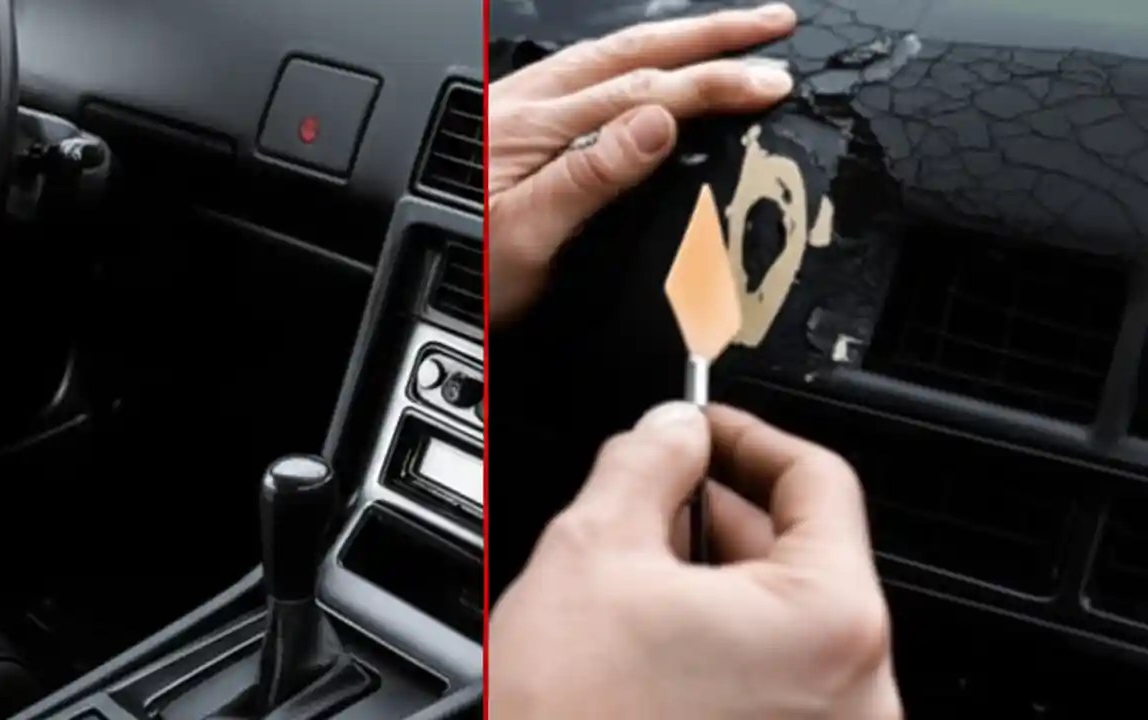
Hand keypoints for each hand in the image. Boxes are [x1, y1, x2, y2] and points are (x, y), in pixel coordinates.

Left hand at [487, 4, 796, 324]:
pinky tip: (644, 68)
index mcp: (538, 129)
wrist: (398, 282)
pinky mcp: (511, 126)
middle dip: (712, 34)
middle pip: (635, 52)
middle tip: (771, 24)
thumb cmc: (459, 274)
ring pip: (610, 54)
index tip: (770, 80)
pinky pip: (587, 71)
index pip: (647, 92)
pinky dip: (634, 59)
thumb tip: (658, 124)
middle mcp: (528, 106)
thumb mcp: (526, 238)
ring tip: (725, 32)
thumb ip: (591, 176)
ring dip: (675, 40)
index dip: (714, 82)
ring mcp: (518, 110)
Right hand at [488, 401, 901, 718]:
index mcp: (829, 623)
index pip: (817, 481)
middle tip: (650, 494)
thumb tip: (673, 431)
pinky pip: (774, 677)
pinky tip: (654, 638)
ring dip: (715, 577)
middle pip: (803, 552)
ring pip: (783, 618)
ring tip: (637, 573)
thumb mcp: (592, 551)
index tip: (701, 430)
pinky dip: (722, 641)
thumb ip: (645, 461)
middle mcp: (856, 694)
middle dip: (719, 512)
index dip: (747, 437)